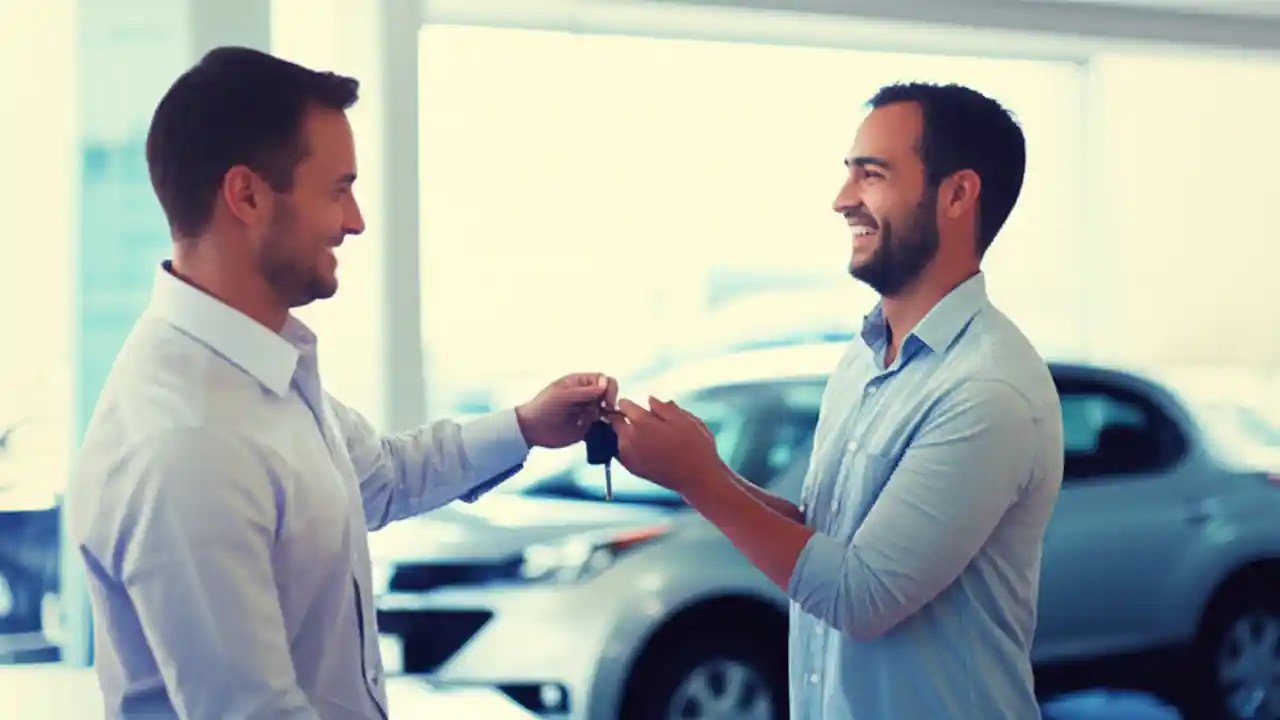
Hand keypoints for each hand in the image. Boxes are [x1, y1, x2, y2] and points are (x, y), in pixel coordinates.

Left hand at [516, 372, 619, 448]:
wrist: (532, 430)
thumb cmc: (544, 408)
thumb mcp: (563, 396)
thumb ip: (585, 391)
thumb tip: (605, 384)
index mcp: (580, 383)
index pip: (604, 380)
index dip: (609, 389)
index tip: (607, 402)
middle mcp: (587, 396)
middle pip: (608, 395)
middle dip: (608, 404)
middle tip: (602, 413)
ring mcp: (587, 411)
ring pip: (607, 411)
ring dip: (604, 416)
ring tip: (588, 421)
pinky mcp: (587, 427)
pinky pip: (601, 426)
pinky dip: (602, 427)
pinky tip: (592, 429)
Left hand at [609, 397, 726, 493]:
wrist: (697, 478)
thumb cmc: (695, 446)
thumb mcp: (684, 419)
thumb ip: (663, 407)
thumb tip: (650, 400)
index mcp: (642, 423)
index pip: (624, 405)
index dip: (629, 403)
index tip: (635, 406)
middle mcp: (629, 438)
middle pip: (616, 421)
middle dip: (624, 418)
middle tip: (641, 421)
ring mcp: (627, 455)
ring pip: (618, 437)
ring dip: (625, 433)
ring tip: (644, 436)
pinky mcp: (630, 468)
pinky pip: (621, 451)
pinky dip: (627, 447)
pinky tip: (643, 448)